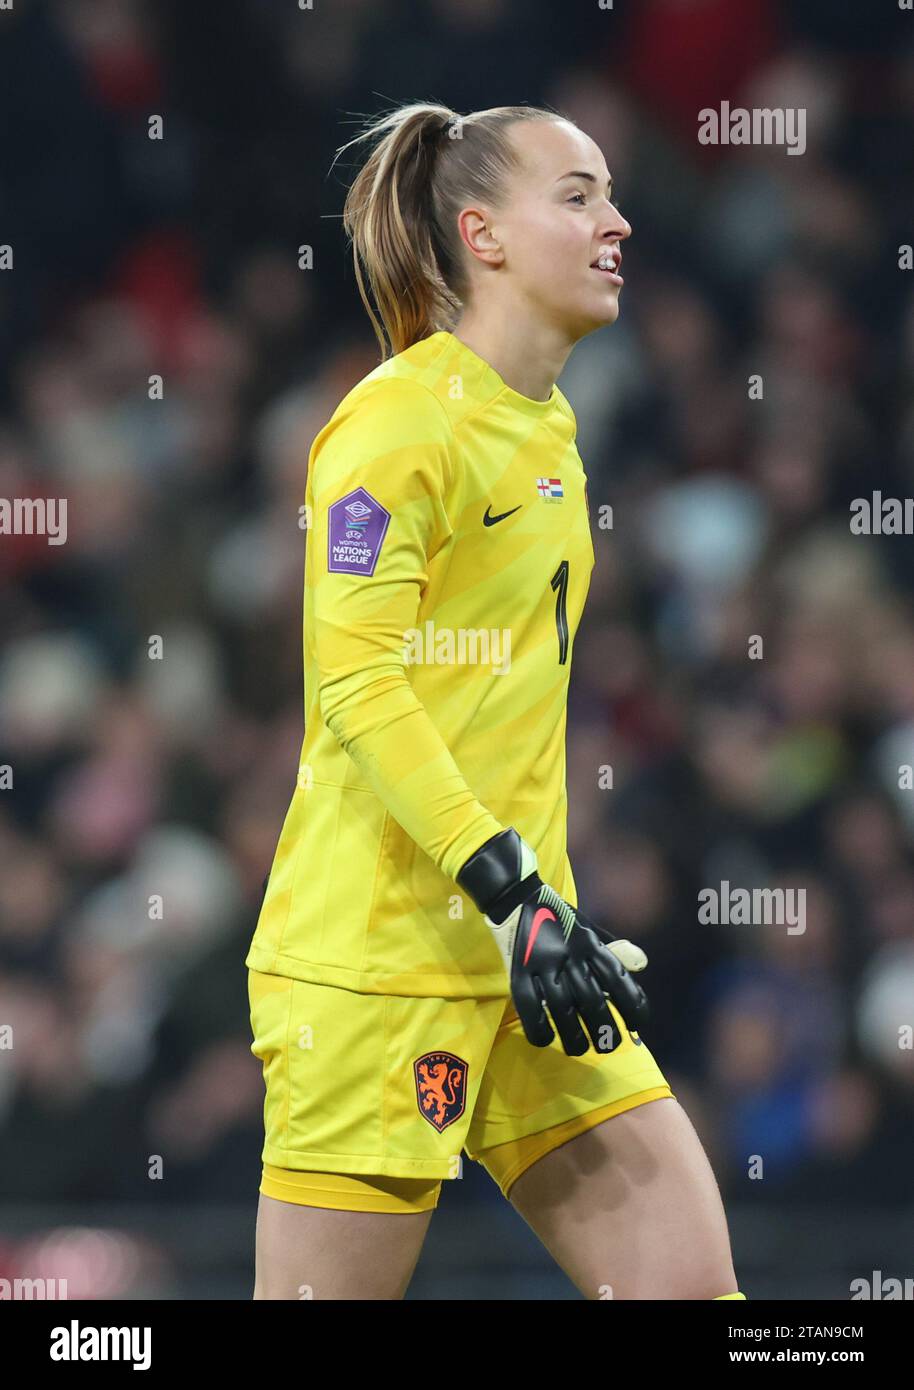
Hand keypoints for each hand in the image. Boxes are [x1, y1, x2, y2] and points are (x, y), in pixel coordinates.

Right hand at [457, 829, 649, 1055]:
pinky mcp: (518, 971)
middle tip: (609, 1046)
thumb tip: (642, 963)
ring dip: (574, 1036)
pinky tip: (546, 1039)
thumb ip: (613, 950)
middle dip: (604, 1029)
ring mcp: (542, 963)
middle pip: (591, 1000)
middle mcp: (569, 954)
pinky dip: (538, 1027)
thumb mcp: (589, 929)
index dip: (631, 1005)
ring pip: (562, 1008)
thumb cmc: (558, 917)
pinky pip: (528, 1006)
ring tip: (581, 1049)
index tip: (637, 1026)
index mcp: (589, 943)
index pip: (617, 978)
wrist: (515, 895)